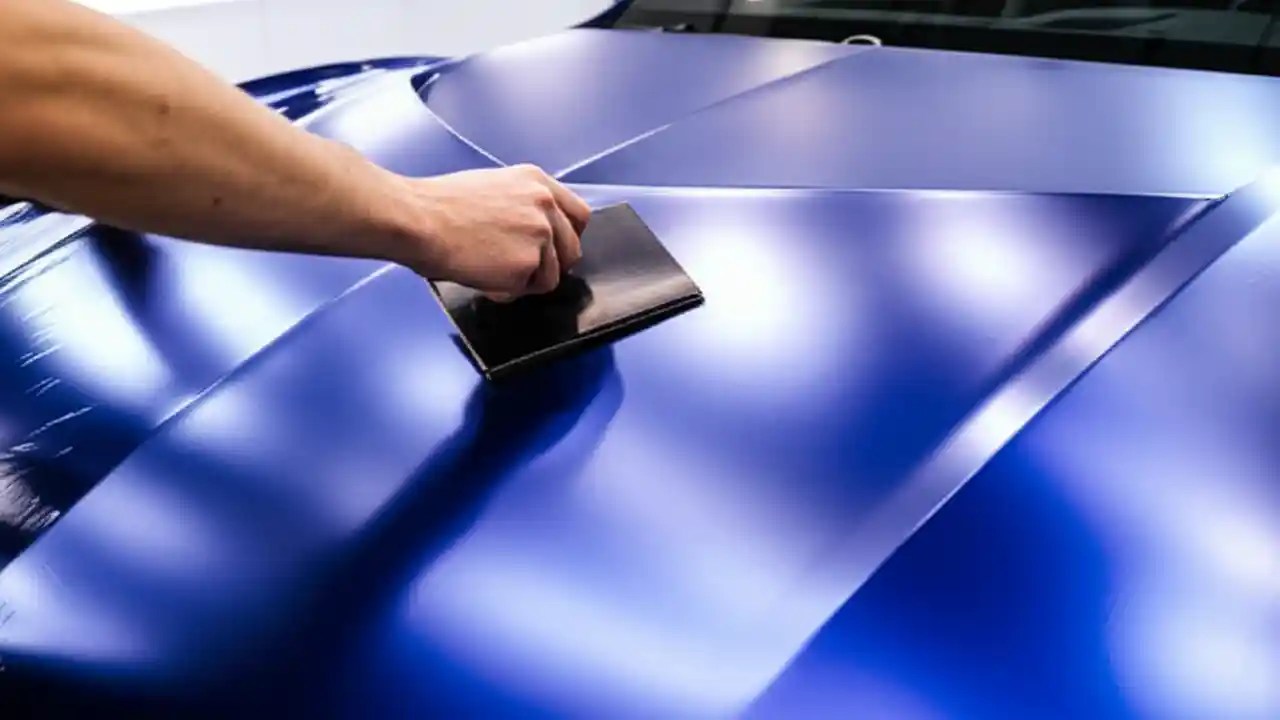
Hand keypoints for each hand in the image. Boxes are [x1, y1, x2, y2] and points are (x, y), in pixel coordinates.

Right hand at [398, 165, 589, 297]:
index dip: (567, 237)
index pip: (578, 215)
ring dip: (527, 279)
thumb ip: (523, 206)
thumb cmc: (439, 206)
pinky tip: (485, 276)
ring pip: (553, 274)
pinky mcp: (529, 262)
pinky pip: (529, 288)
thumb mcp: (494, 187)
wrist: (419, 220)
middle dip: (551, 265)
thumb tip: (534, 234)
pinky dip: (510, 290)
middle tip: (520, 269)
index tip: (555, 250)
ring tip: (492, 268)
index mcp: (537, 181)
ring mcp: (541, 234)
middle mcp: (546, 204)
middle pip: (572, 249)